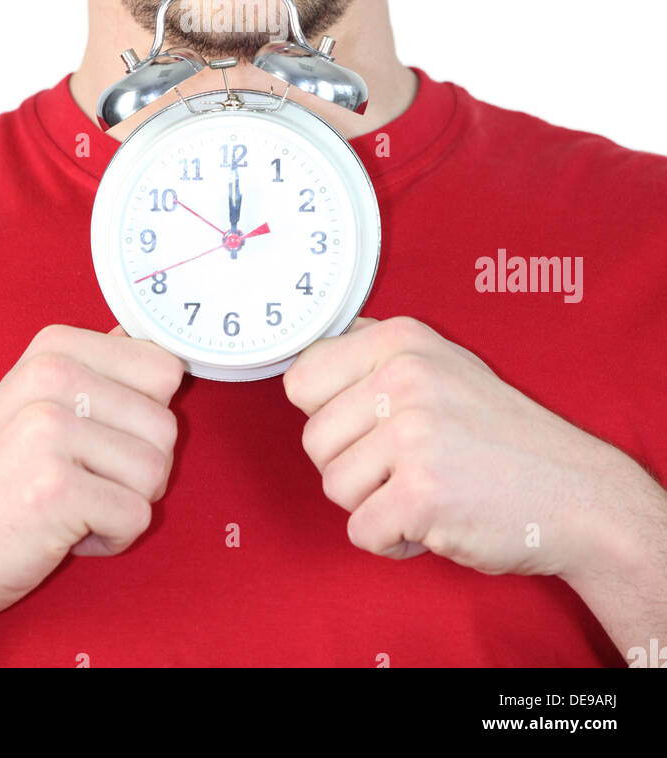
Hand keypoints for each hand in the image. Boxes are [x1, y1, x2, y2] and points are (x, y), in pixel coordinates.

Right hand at [0, 323, 184, 628]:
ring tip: (74, 504)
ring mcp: (51, 430)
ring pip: (156, 471)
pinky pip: (136, 516)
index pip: (164, 367)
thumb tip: (145, 337)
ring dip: (125, 504)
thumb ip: (93, 368)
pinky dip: (113, 537)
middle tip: (85, 480)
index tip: (102, 437)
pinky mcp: (55, 488)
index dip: (147, 415)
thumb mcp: (34, 401)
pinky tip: (67, 532)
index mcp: (55, 348)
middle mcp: (53, 376)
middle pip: (167, 425)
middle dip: (140, 467)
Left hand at [282, 315, 634, 577]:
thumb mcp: (443, 363)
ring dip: (373, 504)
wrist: (577, 493)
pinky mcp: (421, 492)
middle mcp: (404, 376)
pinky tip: (433, 521)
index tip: (366, 428)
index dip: (328, 415)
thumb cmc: (504, 437)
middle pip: (313, 439)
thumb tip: (313, 351)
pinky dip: (393, 540)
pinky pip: (361, 531)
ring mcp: (413, 433)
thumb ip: (378, 354)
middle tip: (407, 467)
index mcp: (401, 339)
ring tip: (425, 490)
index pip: (302, 377)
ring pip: (333, 487)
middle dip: (353, 467)